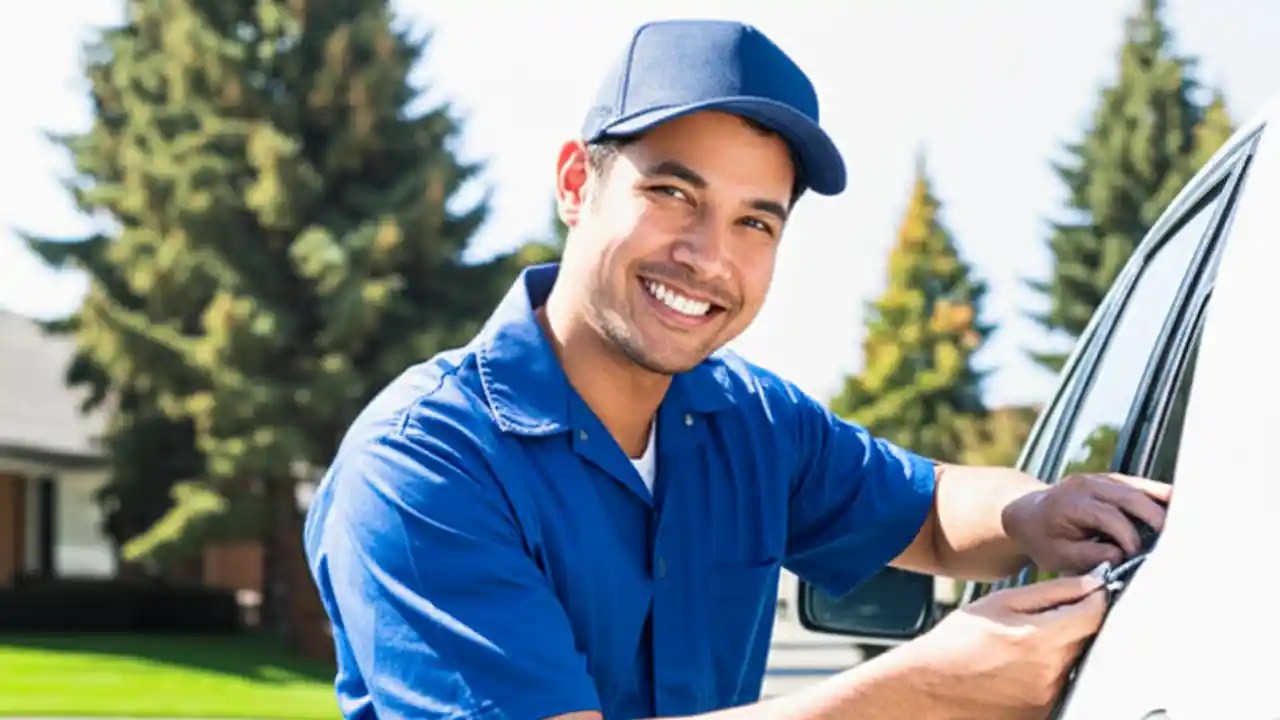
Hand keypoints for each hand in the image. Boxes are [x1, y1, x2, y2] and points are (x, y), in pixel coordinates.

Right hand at [899, 575, 1107, 719]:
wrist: (930, 685)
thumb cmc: (957, 641)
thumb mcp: (999, 602)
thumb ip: (1050, 592)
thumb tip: (1091, 584)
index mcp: (1040, 638)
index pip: (1095, 613)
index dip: (1093, 597)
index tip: (1085, 592)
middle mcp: (1051, 672)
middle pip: (1087, 638)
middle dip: (1073, 623)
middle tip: (1041, 619)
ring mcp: (1049, 696)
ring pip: (1074, 660)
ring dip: (1061, 647)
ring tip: (1023, 645)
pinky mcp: (1044, 711)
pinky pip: (1061, 682)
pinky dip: (1049, 670)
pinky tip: (1020, 666)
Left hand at [1002, 473, 1170, 574]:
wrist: (1028, 513)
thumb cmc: (1043, 539)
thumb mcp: (1057, 555)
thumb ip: (1087, 556)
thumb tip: (1121, 556)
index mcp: (1070, 503)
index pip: (1107, 516)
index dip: (1127, 536)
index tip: (1138, 556)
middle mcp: (1087, 485)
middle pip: (1128, 496)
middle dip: (1155, 517)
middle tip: (1175, 540)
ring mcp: (1100, 479)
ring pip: (1138, 487)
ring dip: (1164, 503)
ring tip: (1191, 521)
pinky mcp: (1112, 481)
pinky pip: (1139, 486)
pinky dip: (1159, 496)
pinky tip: (1181, 507)